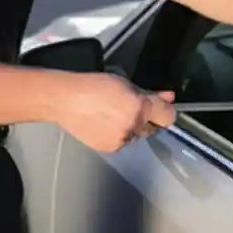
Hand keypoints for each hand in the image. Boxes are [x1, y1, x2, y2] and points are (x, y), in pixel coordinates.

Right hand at [53, 72, 176, 153]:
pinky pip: (121, 142)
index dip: (167, 110)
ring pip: (135, 136)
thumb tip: (167, 97)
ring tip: (111, 115)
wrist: (65, 99)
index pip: (167, 116)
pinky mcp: (109, 148)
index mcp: (139, 108)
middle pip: (151, 128)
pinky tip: (104, 123)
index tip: (163, 106)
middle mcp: (133, 126)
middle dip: (146, 119)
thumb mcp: (125, 84)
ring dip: (130, 127)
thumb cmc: (93, 85)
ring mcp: (120, 140)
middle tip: (130, 108)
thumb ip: (149, 94)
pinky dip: (117, 135)